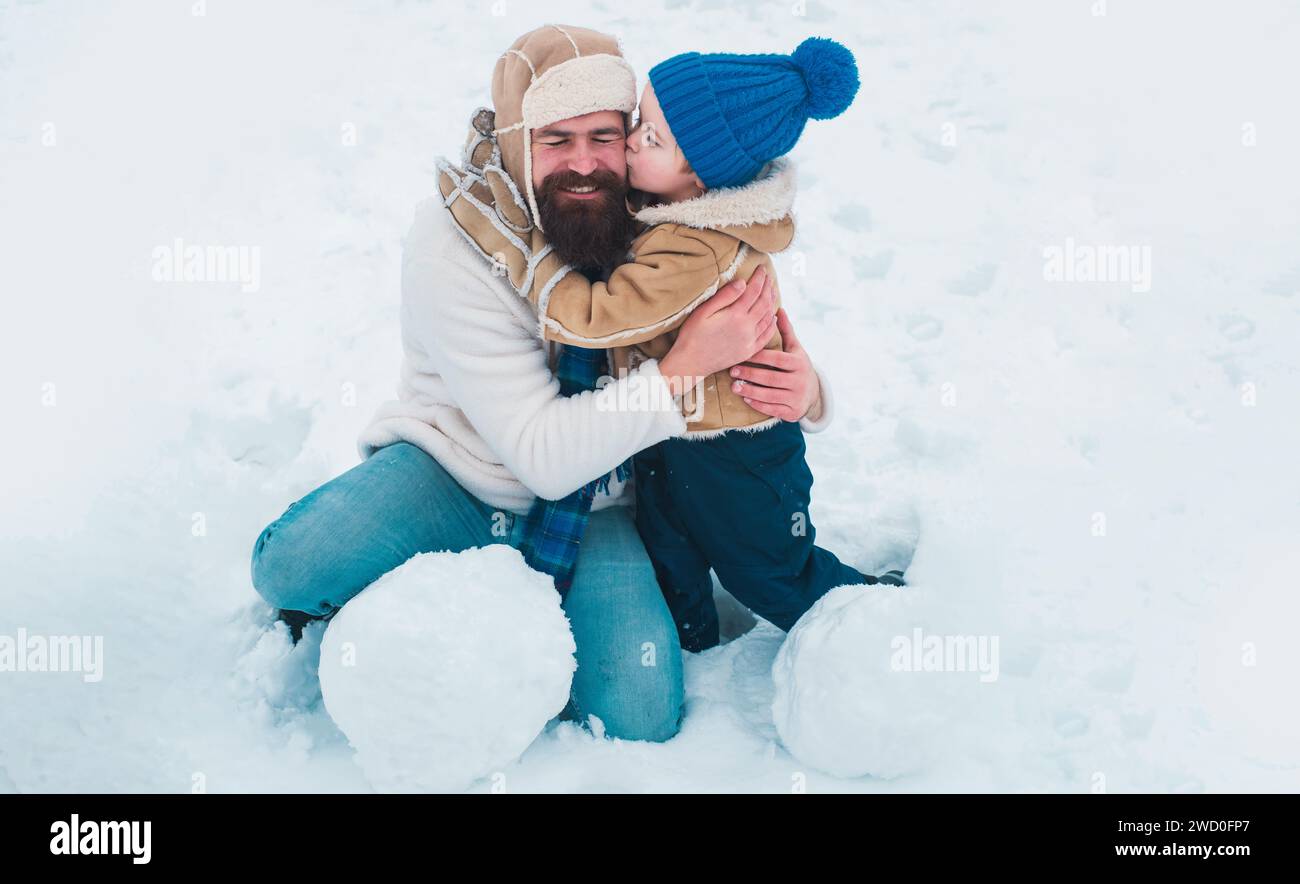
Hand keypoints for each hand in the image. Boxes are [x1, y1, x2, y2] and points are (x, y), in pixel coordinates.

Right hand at [658, 266, 775, 396]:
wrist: (690, 363)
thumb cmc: (692, 335)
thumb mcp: (703, 311)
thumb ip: (724, 296)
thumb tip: (742, 282)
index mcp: (735, 315)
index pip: (753, 291)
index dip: (759, 278)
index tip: (762, 268)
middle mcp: (746, 328)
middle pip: (764, 303)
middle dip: (768, 288)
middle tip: (768, 277)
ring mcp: (749, 341)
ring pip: (768, 318)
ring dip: (772, 303)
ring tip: (772, 292)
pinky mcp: (748, 351)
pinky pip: (766, 335)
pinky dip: (772, 324)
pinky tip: (773, 317)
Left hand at [728, 308, 820, 421]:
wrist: (813, 392)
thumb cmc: (797, 366)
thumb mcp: (795, 348)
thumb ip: (786, 330)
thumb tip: (779, 308)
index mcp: (799, 363)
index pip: (777, 359)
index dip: (759, 357)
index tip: (742, 353)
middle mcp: (800, 380)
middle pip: (771, 378)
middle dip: (750, 374)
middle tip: (732, 371)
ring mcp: (797, 397)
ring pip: (770, 395)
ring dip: (750, 391)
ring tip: (734, 386)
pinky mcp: (793, 412)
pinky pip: (773, 409)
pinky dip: (758, 404)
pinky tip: (746, 399)